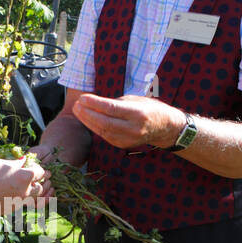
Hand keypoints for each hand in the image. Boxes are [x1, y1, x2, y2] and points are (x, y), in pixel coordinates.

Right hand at [0, 155, 47, 211]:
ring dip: (28, 193)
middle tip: (28, 178)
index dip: (37, 169)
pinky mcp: (11, 210)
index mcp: (25, 177)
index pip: (41, 173)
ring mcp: (19, 203)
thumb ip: (16, 164)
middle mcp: (25, 192)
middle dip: (36, 183)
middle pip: (40, 189)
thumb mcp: (1, 164)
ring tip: (17, 187)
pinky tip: (6, 193)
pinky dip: (17, 199)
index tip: (32, 167)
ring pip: (31, 199)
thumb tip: (24, 161)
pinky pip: (19, 204)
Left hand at [71, 93, 185, 149]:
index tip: (82, 97)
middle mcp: (133, 128)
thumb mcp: (135, 100)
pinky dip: (94, 127)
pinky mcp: (123, 145)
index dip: (95, 103)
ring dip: (87, 120)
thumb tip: (95, 104)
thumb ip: (116, 103)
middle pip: (104, 122)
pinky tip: (87, 119)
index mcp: (138, 113)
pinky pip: (105, 136)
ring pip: (102, 130)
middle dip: (87, 113)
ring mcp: (128, 139)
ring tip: (78, 110)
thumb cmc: (148, 108)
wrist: (164, 127)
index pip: (112, 109)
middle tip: (76, 104)